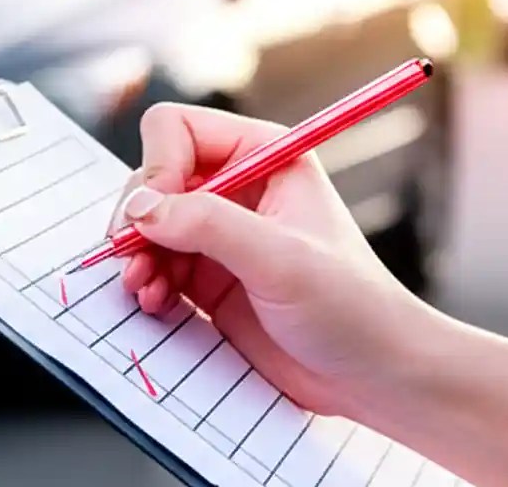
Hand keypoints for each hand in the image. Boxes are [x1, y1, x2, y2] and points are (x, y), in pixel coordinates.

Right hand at [111, 103, 437, 417]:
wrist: (372, 377)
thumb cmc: (352, 307)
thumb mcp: (281, 259)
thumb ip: (207, 224)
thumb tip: (140, 209)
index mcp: (264, 156)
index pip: (178, 129)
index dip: (158, 166)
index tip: (155, 216)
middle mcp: (237, 187)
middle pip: (154, 176)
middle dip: (139, 218)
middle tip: (135, 258)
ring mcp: (220, 234)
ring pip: (147, 223)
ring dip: (135, 254)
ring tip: (145, 289)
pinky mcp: (208, 277)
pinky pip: (154, 263)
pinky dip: (145, 281)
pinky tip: (157, 303)